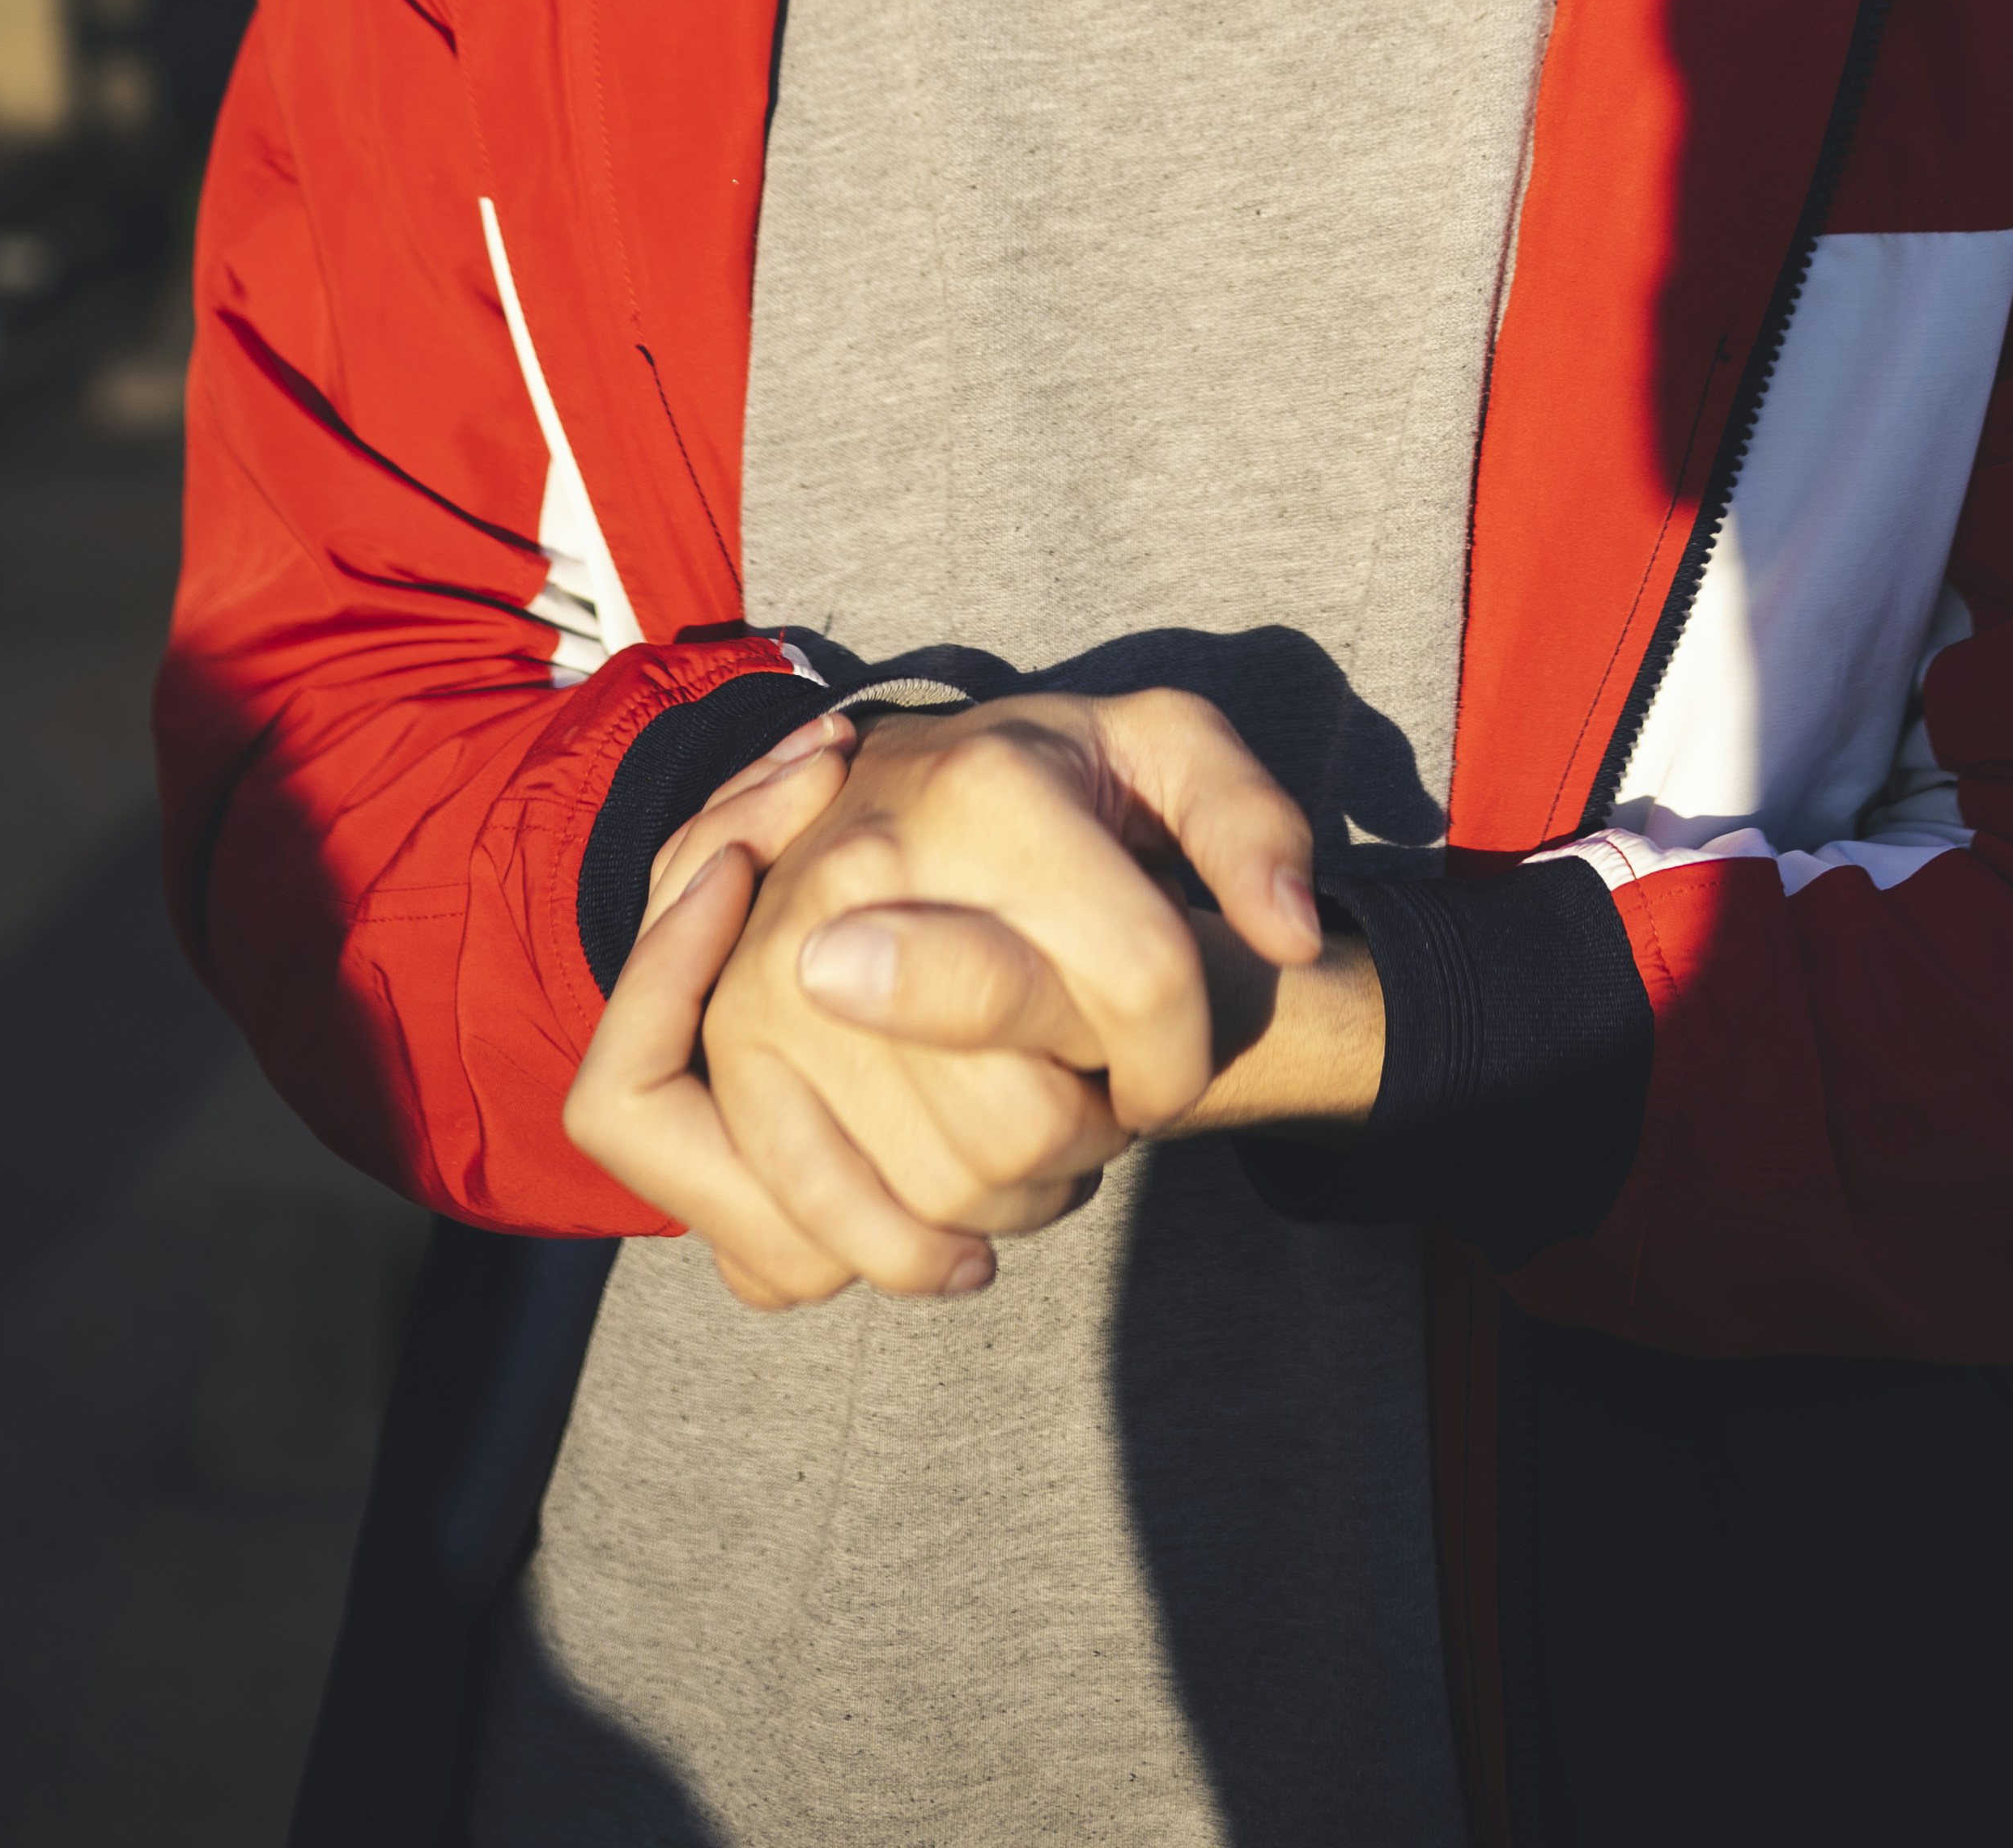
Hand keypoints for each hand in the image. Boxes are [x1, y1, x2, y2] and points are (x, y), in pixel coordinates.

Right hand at [571, 687, 1323, 1310]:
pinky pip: (825, 1226)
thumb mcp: (1163, 754)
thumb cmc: (1048, 787)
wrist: (887, 787)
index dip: (1185, 1055)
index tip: (1173, 1055)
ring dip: (1019, 1201)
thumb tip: (1288, 932)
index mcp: (985, 788)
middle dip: (1097, 1134)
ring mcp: (770, 976)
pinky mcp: (725, 1060)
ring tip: (1038, 1140)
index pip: (1142, 982)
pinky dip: (911, 1258)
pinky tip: (967, 1239)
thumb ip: (1251, 823)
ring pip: (945, 1183)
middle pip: (1032, 1115)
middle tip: (1097, 1093)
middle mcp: (857, 877)